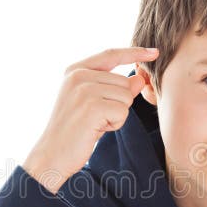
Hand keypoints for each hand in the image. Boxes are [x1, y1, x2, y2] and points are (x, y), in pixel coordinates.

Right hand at [22, 46, 158, 193]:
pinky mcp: (92, 106)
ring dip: (117, 115)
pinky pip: (123, 111)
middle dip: (118, 104)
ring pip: (126, 97)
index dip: (135, 53)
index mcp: (75, 70)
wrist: (52, 154)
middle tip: (95, 118)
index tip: (154, 52)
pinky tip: (96, 130)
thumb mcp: (93, 103)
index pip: (111, 55)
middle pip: (125, 82)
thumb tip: (139, 79)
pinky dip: (115, 124)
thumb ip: (114, 88)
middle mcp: (78, 75)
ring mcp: (84, 90)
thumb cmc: (74, 130)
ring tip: (94, 123)